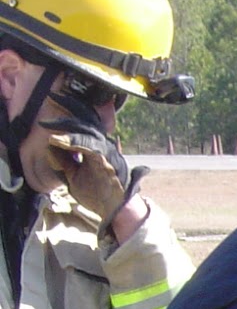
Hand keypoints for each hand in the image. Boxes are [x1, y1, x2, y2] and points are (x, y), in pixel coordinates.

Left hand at [38, 100, 146, 227]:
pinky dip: (73, 142)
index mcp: (96, 148)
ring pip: (87, 132)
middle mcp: (104, 146)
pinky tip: (59, 140)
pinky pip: (89, 148)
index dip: (71, 108)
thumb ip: (63, 162)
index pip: (84, 123)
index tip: (54, 97)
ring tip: (47, 125)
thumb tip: (51, 146)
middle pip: (86, 121)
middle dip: (69, 107)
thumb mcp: (73, 176)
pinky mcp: (107, 163)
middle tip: (52, 97)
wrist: (117, 211)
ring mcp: (107, 153)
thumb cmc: (98, 194)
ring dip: (66, 127)